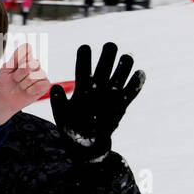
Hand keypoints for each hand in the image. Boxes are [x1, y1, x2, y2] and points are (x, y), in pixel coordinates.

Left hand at [0, 44, 49, 125]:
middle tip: (15, 79)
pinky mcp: (45, 85)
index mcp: (26, 58)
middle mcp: (35, 65)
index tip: (12, 69)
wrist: (5, 98)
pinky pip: (40, 85)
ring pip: (33, 76)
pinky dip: (30, 90)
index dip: (18, 62)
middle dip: (18, 75)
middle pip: (29, 64)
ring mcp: (41, 74)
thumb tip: (27, 45)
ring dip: (23, 84)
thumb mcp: (5, 68)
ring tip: (20, 86)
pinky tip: (27, 91)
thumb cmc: (5, 82)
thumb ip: (16, 57)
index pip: (27, 51)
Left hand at [50, 43, 144, 160]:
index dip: (84, 57)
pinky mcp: (122, 104)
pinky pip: (131, 91)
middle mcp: (97, 89)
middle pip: (104, 66)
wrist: (87, 148)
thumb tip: (54, 87)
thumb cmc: (71, 132)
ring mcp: (110, 95)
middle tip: (110, 46)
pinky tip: (139, 73)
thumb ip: (58, 102)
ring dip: (123, 65)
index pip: (82, 69)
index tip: (85, 47)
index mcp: (81, 89)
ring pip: (119, 75)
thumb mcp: (62, 117)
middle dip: (108, 55)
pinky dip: (136, 83)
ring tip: (126, 58)